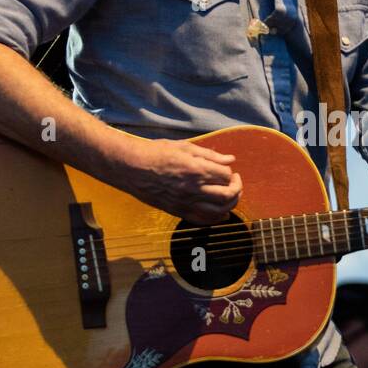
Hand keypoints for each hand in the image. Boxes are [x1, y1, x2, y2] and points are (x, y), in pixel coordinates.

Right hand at [121, 138, 242, 224]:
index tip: (228, 170)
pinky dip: (215, 219)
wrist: (131, 167)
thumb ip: (209, 155)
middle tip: (235, 182)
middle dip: (237, 188)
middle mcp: (193, 188)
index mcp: (196, 169)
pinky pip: (202, 220)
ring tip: (230, 196)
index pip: (225, 175)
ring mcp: (185, 202)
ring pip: (218, 211)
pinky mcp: (177, 211)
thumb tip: (230, 159)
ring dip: (230, 204)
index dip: (230, 172)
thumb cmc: (155, 153)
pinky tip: (221, 214)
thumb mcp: (184, 147)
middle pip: (227, 195)